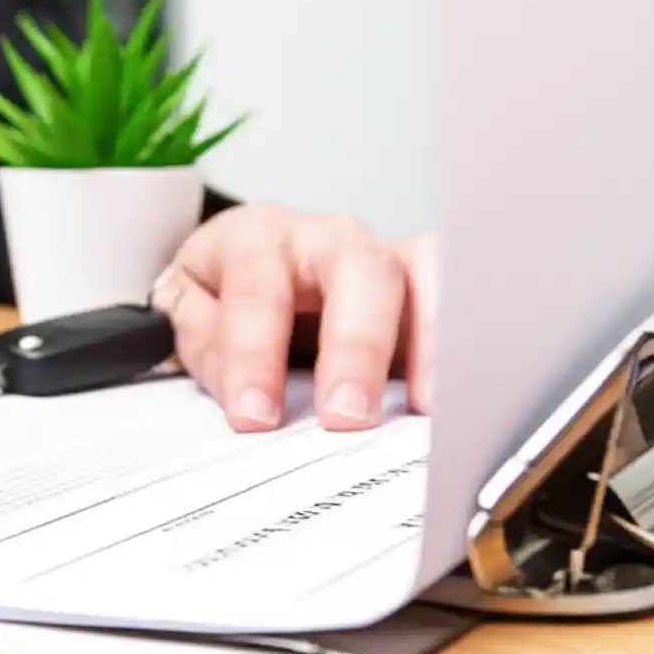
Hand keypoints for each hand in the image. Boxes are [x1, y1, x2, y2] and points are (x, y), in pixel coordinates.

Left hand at [151, 204, 435, 431]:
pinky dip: (462, 335)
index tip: (255, 415)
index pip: (257, 287)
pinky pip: (458, 290)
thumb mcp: (191, 315)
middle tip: (345, 415)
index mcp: (255, 238)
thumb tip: (249, 403)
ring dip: (429, 340)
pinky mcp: (422, 282)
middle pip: (357, 269)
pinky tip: (458, 390)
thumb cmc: (221, 290)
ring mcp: (382, 254)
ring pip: (423, 271)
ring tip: (426, 408)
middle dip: (354, 345)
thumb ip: (212, 353)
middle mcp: (326, 238)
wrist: (240, 265)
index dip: (255, 353)